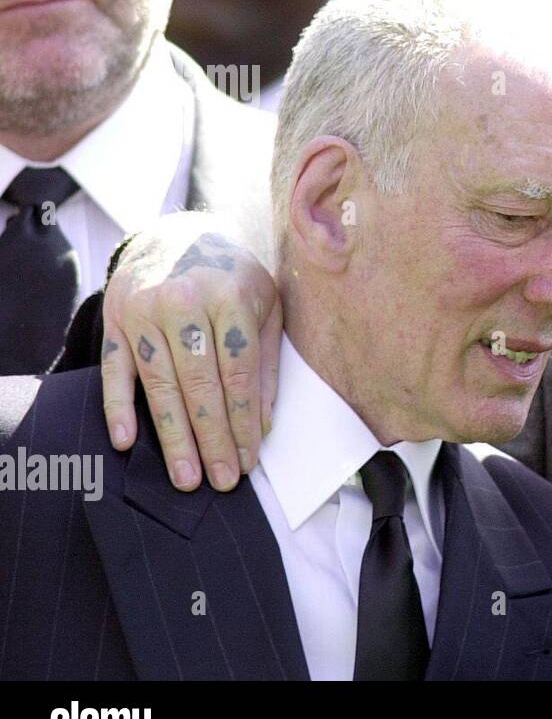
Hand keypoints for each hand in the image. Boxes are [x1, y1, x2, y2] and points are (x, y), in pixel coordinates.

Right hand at [100, 213, 281, 491]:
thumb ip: (268, 362)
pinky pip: (115, 370)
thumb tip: (263, 424)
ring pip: (159, 384)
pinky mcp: (115, 320)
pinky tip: (127, 441)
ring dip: (172, 436)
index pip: (239, 372)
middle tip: (221, 482)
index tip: (248, 460)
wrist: (174, 236)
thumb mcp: (266, 306)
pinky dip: (118, 407)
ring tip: (185, 477)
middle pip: (200, 384)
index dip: (243, 420)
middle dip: (212, 439)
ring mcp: (144, 311)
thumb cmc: (231, 278)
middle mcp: (184, 302)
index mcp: (230, 296)